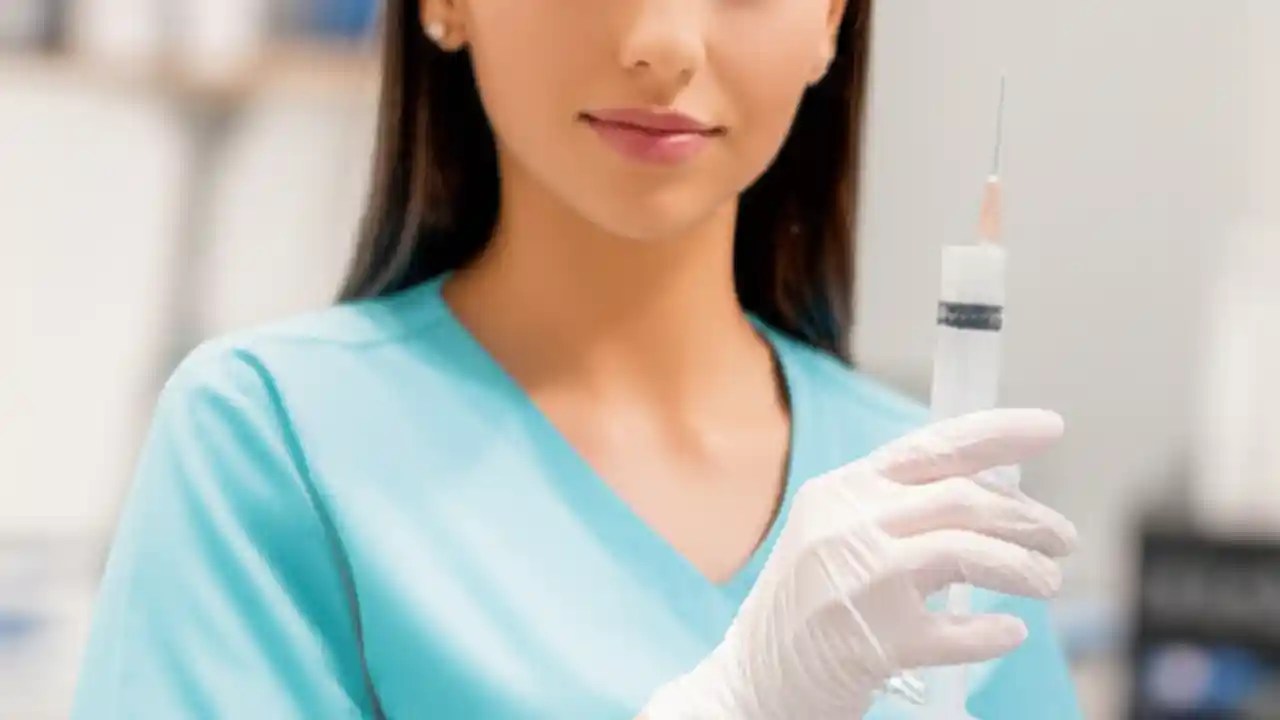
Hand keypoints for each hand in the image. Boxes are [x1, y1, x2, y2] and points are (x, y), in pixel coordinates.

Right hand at [643, 409, 1077, 719]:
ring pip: (967, 552)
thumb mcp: (833, 536)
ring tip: (1046, 580)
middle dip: (1027, 517)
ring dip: (1022, 566)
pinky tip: (1009, 631)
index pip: (929, 447)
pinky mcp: (872, 642)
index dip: (995, 434)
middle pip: (961, 500)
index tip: (1049, 429)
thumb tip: (992, 495)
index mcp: (839, 492)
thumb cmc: (805, 609)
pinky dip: (993, 632)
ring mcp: (858, 583)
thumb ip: (895, 510)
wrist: (753, 681)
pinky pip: (957, 631)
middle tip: (1062, 539)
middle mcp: (845, 526)